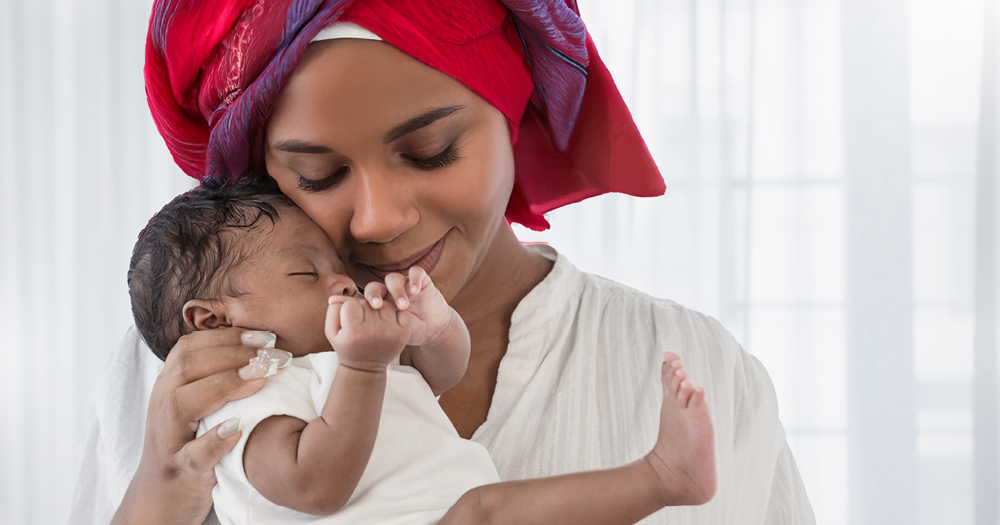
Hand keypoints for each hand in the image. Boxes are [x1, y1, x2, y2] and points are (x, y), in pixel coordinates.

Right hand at [113, 328, 273, 524]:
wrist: (162, 496)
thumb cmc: (191, 441)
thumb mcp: (198, 403)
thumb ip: (216, 375)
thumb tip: (262, 345)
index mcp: (168, 386)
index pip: (190, 348)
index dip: (227, 337)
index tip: (265, 336)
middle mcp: (162, 407)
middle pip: (186, 368)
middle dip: (232, 355)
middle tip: (272, 355)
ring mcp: (167, 440)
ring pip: (181, 404)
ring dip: (224, 386)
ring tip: (261, 378)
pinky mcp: (180, 471)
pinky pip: (193, 454)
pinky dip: (214, 441)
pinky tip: (238, 428)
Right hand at [325, 295, 407, 372]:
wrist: (365, 368)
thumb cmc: (347, 347)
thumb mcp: (332, 332)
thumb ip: (333, 312)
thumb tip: (335, 298)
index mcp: (354, 332)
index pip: (351, 304)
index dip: (348, 309)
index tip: (349, 320)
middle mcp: (374, 332)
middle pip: (368, 303)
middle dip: (363, 309)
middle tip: (361, 323)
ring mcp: (390, 332)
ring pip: (385, 304)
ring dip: (379, 309)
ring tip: (374, 322)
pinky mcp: (403, 334)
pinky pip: (402, 312)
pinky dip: (396, 314)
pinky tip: (388, 322)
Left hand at [363, 267, 453, 346]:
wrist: (433, 330)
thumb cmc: (410, 331)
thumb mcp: (393, 332)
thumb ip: (376, 327)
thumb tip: (346, 319)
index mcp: (380, 304)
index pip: (365, 299)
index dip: (363, 303)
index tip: (363, 314)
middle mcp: (389, 292)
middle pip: (375, 286)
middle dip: (374, 294)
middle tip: (377, 306)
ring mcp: (404, 285)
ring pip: (393, 279)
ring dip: (396, 291)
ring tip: (403, 306)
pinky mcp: (421, 281)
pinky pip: (416, 272)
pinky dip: (414, 280)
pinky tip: (415, 291)